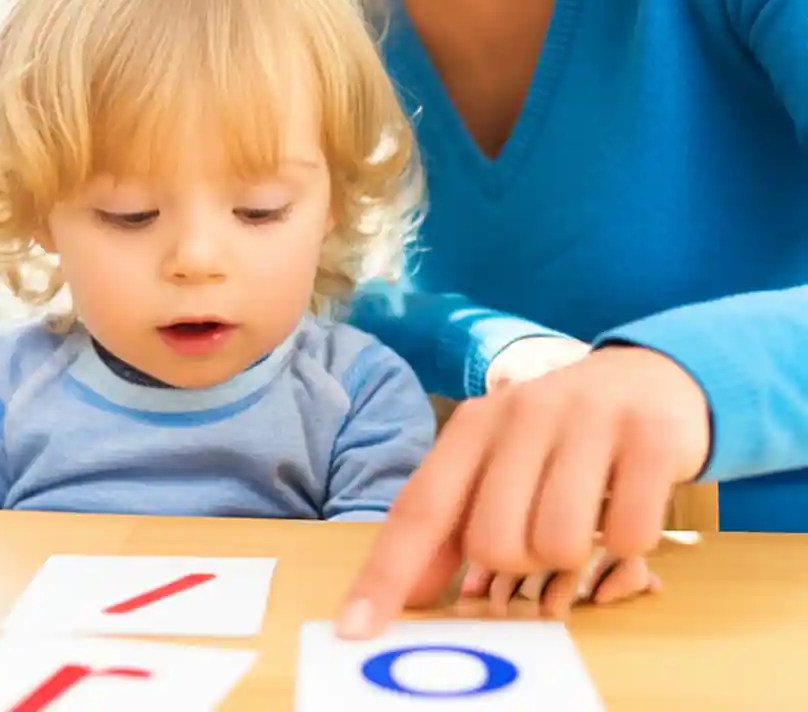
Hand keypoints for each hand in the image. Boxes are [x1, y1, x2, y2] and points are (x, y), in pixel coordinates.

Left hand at [336, 345, 708, 638]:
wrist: (650, 378)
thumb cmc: (559, 439)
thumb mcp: (497, 466)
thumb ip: (451, 527)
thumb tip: (408, 597)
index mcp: (472, 427)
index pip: (420, 509)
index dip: (388, 573)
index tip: (357, 629)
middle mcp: (521, 413)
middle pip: (493, 542)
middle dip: (518, 562)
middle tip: (542, 534)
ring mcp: (587, 419)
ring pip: (558, 543)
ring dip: (574, 555)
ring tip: (586, 519)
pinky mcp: (649, 436)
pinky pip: (628, 535)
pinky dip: (628, 543)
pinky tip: (627, 505)